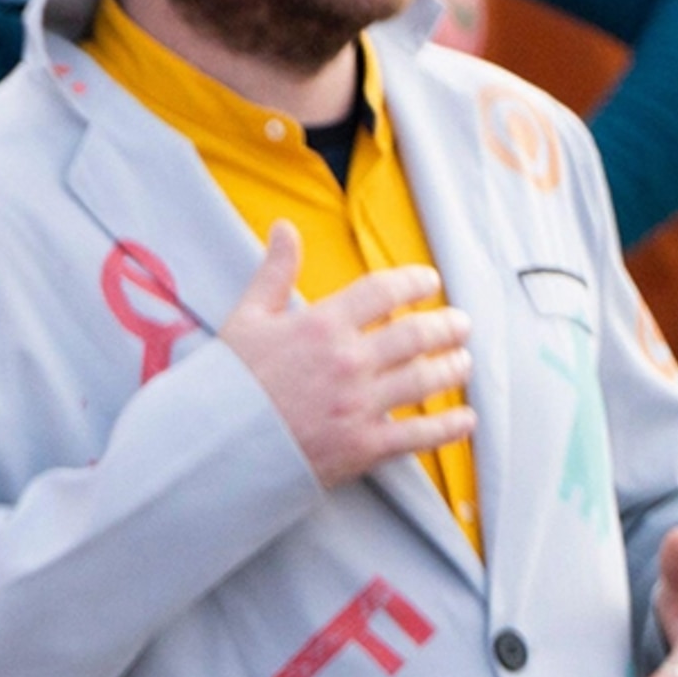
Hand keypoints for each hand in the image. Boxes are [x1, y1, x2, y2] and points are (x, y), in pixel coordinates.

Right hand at [220, 221, 475, 487]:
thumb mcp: (246, 320)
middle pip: (417, 334)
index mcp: (321, 324)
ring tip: (463, 363)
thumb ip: (275, 273)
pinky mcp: (361, 448)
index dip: (415, 281)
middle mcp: (348, 362)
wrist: (212, 449)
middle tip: (460, 324)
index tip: (429, 282)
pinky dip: (448, 428)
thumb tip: (284, 227)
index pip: (385, 290)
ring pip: (426, 381)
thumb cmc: (226, 384)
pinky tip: (465, 420)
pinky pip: (419, 435)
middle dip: (447, 326)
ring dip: (453, 369)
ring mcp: (359, 406)